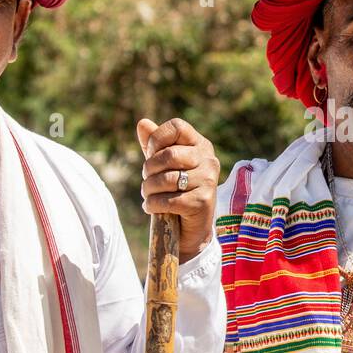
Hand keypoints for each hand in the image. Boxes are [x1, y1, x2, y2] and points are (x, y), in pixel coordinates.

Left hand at [137, 117, 219, 263]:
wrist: (191, 229)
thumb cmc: (177, 192)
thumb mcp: (164, 167)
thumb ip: (154, 146)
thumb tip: (142, 123)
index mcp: (201, 145)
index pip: (177, 126)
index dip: (157, 138)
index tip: (150, 154)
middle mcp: (209, 160)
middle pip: (169, 154)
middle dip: (149, 169)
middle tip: (147, 180)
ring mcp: (209, 181)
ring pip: (167, 179)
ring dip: (148, 189)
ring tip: (148, 195)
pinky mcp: (203, 202)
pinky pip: (169, 200)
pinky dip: (153, 205)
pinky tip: (151, 208)